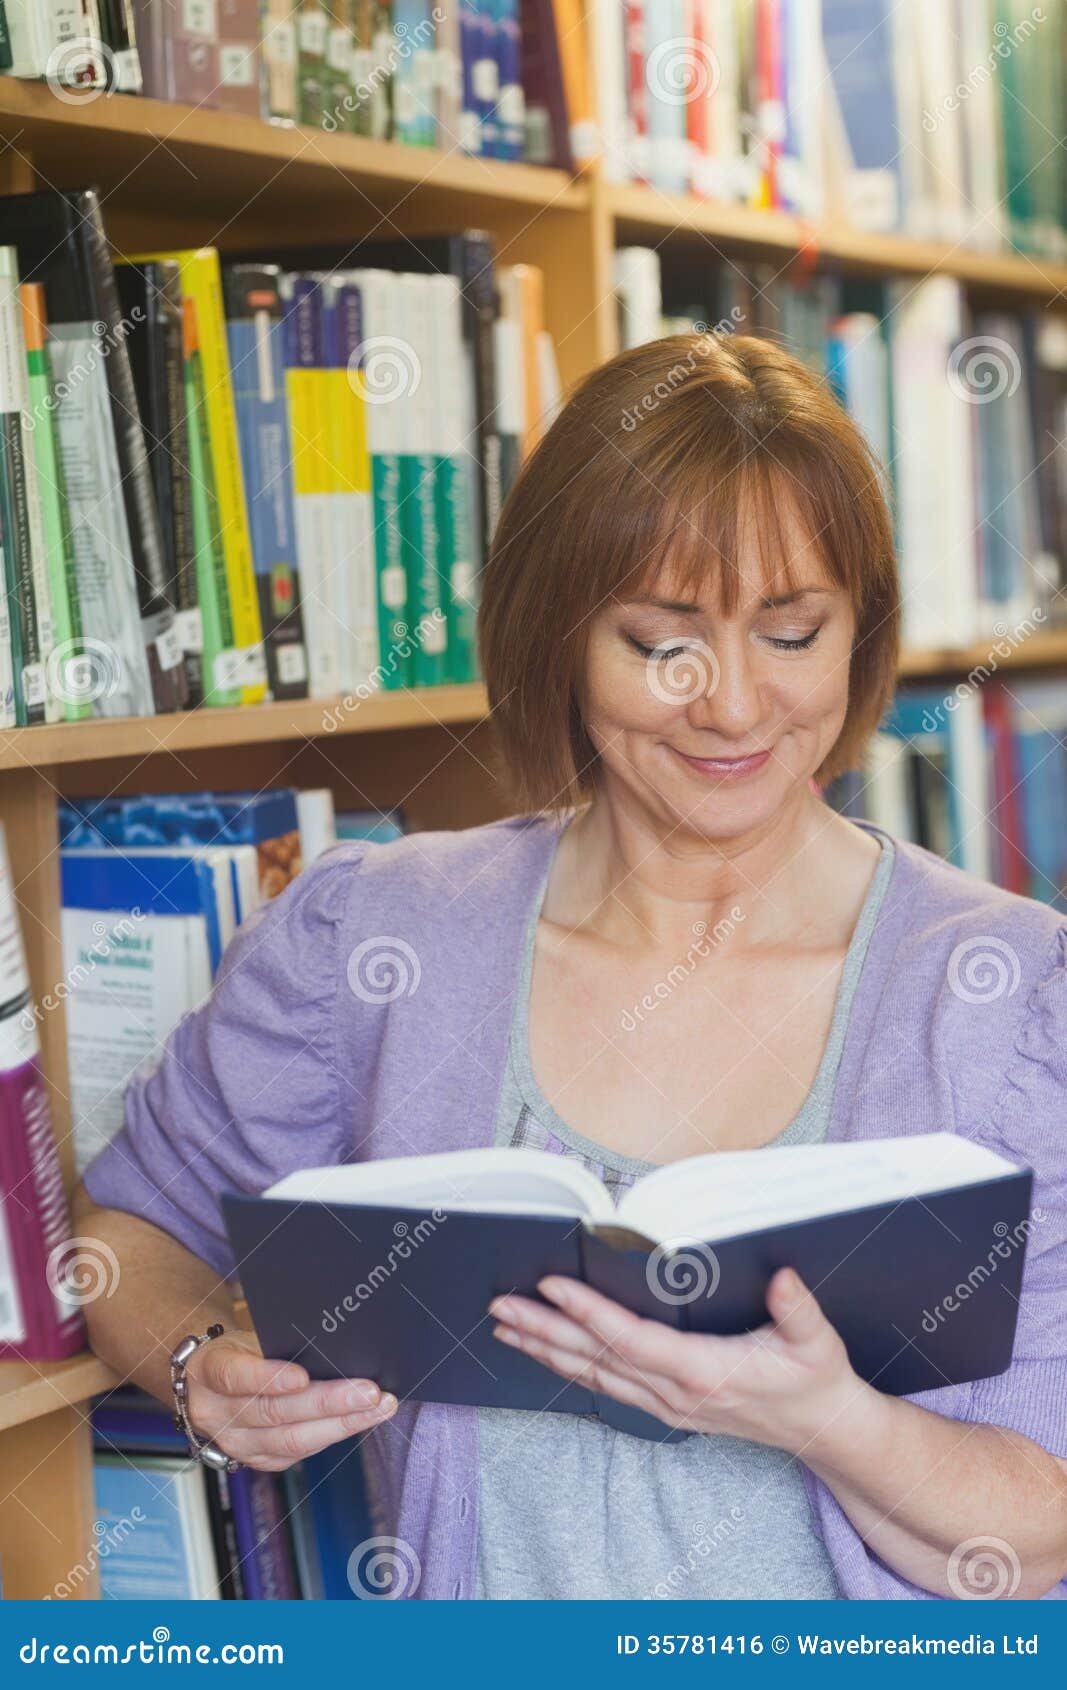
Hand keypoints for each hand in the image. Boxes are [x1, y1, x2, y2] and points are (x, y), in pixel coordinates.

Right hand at [183, 1329, 396, 1470]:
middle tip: (369, 1392)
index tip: (303, 1376)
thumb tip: (336, 1343)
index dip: (269, 1378)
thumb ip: (278, 1345)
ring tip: (378, 1407)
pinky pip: (298, 1452)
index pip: (235, 1376)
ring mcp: (235, 1443)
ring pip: (290, 1440)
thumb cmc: (237, 1351)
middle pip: (274, 1412)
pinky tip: (362, 1420)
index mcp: (209, 1370)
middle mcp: (216, 1413)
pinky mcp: (256, 1460)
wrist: (207, 1384)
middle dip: (328, 1403)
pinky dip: (333, 1434)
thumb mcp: (245, 1337)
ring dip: (342, 1424)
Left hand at [489, 1267, 863, 1454]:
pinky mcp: (665, 1406)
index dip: (589, 1312)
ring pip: (592, 1376)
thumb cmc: (816, 1381)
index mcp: (703, 1372)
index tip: (551, 1286)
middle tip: (500, 1305)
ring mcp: (666, 1404)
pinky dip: (570, 1365)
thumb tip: (782, 1277)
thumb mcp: (816, 1343)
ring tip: (504, 1326)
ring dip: (546, 1349)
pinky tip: (546, 1351)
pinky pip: (606, 1385)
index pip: (631, 1340)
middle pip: (596, 1359)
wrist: (822, 1431)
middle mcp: (675, 1393)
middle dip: (543, 1330)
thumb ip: (797, 1310)